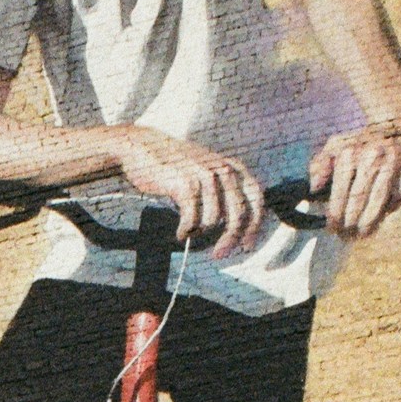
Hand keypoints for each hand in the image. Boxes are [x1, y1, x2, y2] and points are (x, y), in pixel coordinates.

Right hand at [112, 127, 264, 257]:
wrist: (144, 147)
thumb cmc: (174, 165)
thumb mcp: (206, 170)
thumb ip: (224, 189)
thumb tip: (235, 224)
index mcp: (231, 166)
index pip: (256, 197)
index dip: (255, 223)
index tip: (247, 243)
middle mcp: (222, 169)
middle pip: (238, 213)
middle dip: (230, 238)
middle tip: (219, 254)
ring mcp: (204, 175)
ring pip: (213, 219)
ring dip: (200, 231)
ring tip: (189, 230)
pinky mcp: (186, 184)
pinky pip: (192, 219)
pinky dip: (186, 230)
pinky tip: (180, 233)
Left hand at [308, 121, 400, 237]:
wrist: (397, 121)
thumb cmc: (361, 141)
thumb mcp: (336, 146)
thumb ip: (321, 165)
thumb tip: (313, 187)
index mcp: (350, 152)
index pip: (340, 192)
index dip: (335, 215)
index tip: (332, 229)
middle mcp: (372, 155)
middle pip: (359, 200)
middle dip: (351, 223)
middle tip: (347, 236)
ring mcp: (394, 158)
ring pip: (380, 200)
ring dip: (370, 222)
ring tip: (363, 234)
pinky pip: (400, 193)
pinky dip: (391, 207)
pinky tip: (382, 215)